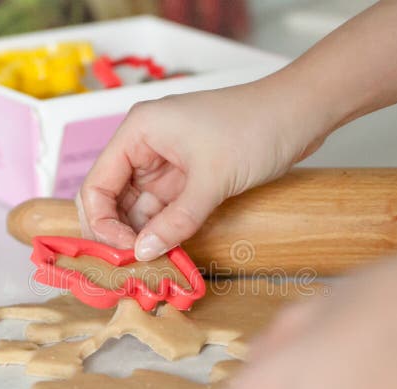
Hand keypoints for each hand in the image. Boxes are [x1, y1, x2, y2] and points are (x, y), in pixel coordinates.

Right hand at [77, 80, 325, 259]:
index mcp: (138, 132)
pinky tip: (167, 252)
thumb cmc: (255, 127)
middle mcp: (145, 146)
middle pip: (113, 200)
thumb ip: (176, 220)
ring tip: (150, 266)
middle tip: (131, 267)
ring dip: (142, 236)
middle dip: (119, 234)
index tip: (122, 252)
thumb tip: (143, 253)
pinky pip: (164, 210)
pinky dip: (163, 231)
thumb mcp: (212, 179)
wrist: (299, 113)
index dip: (101, 223)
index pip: (97, 184)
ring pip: (138, 209)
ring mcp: (166, 163)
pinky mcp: (187, 177)